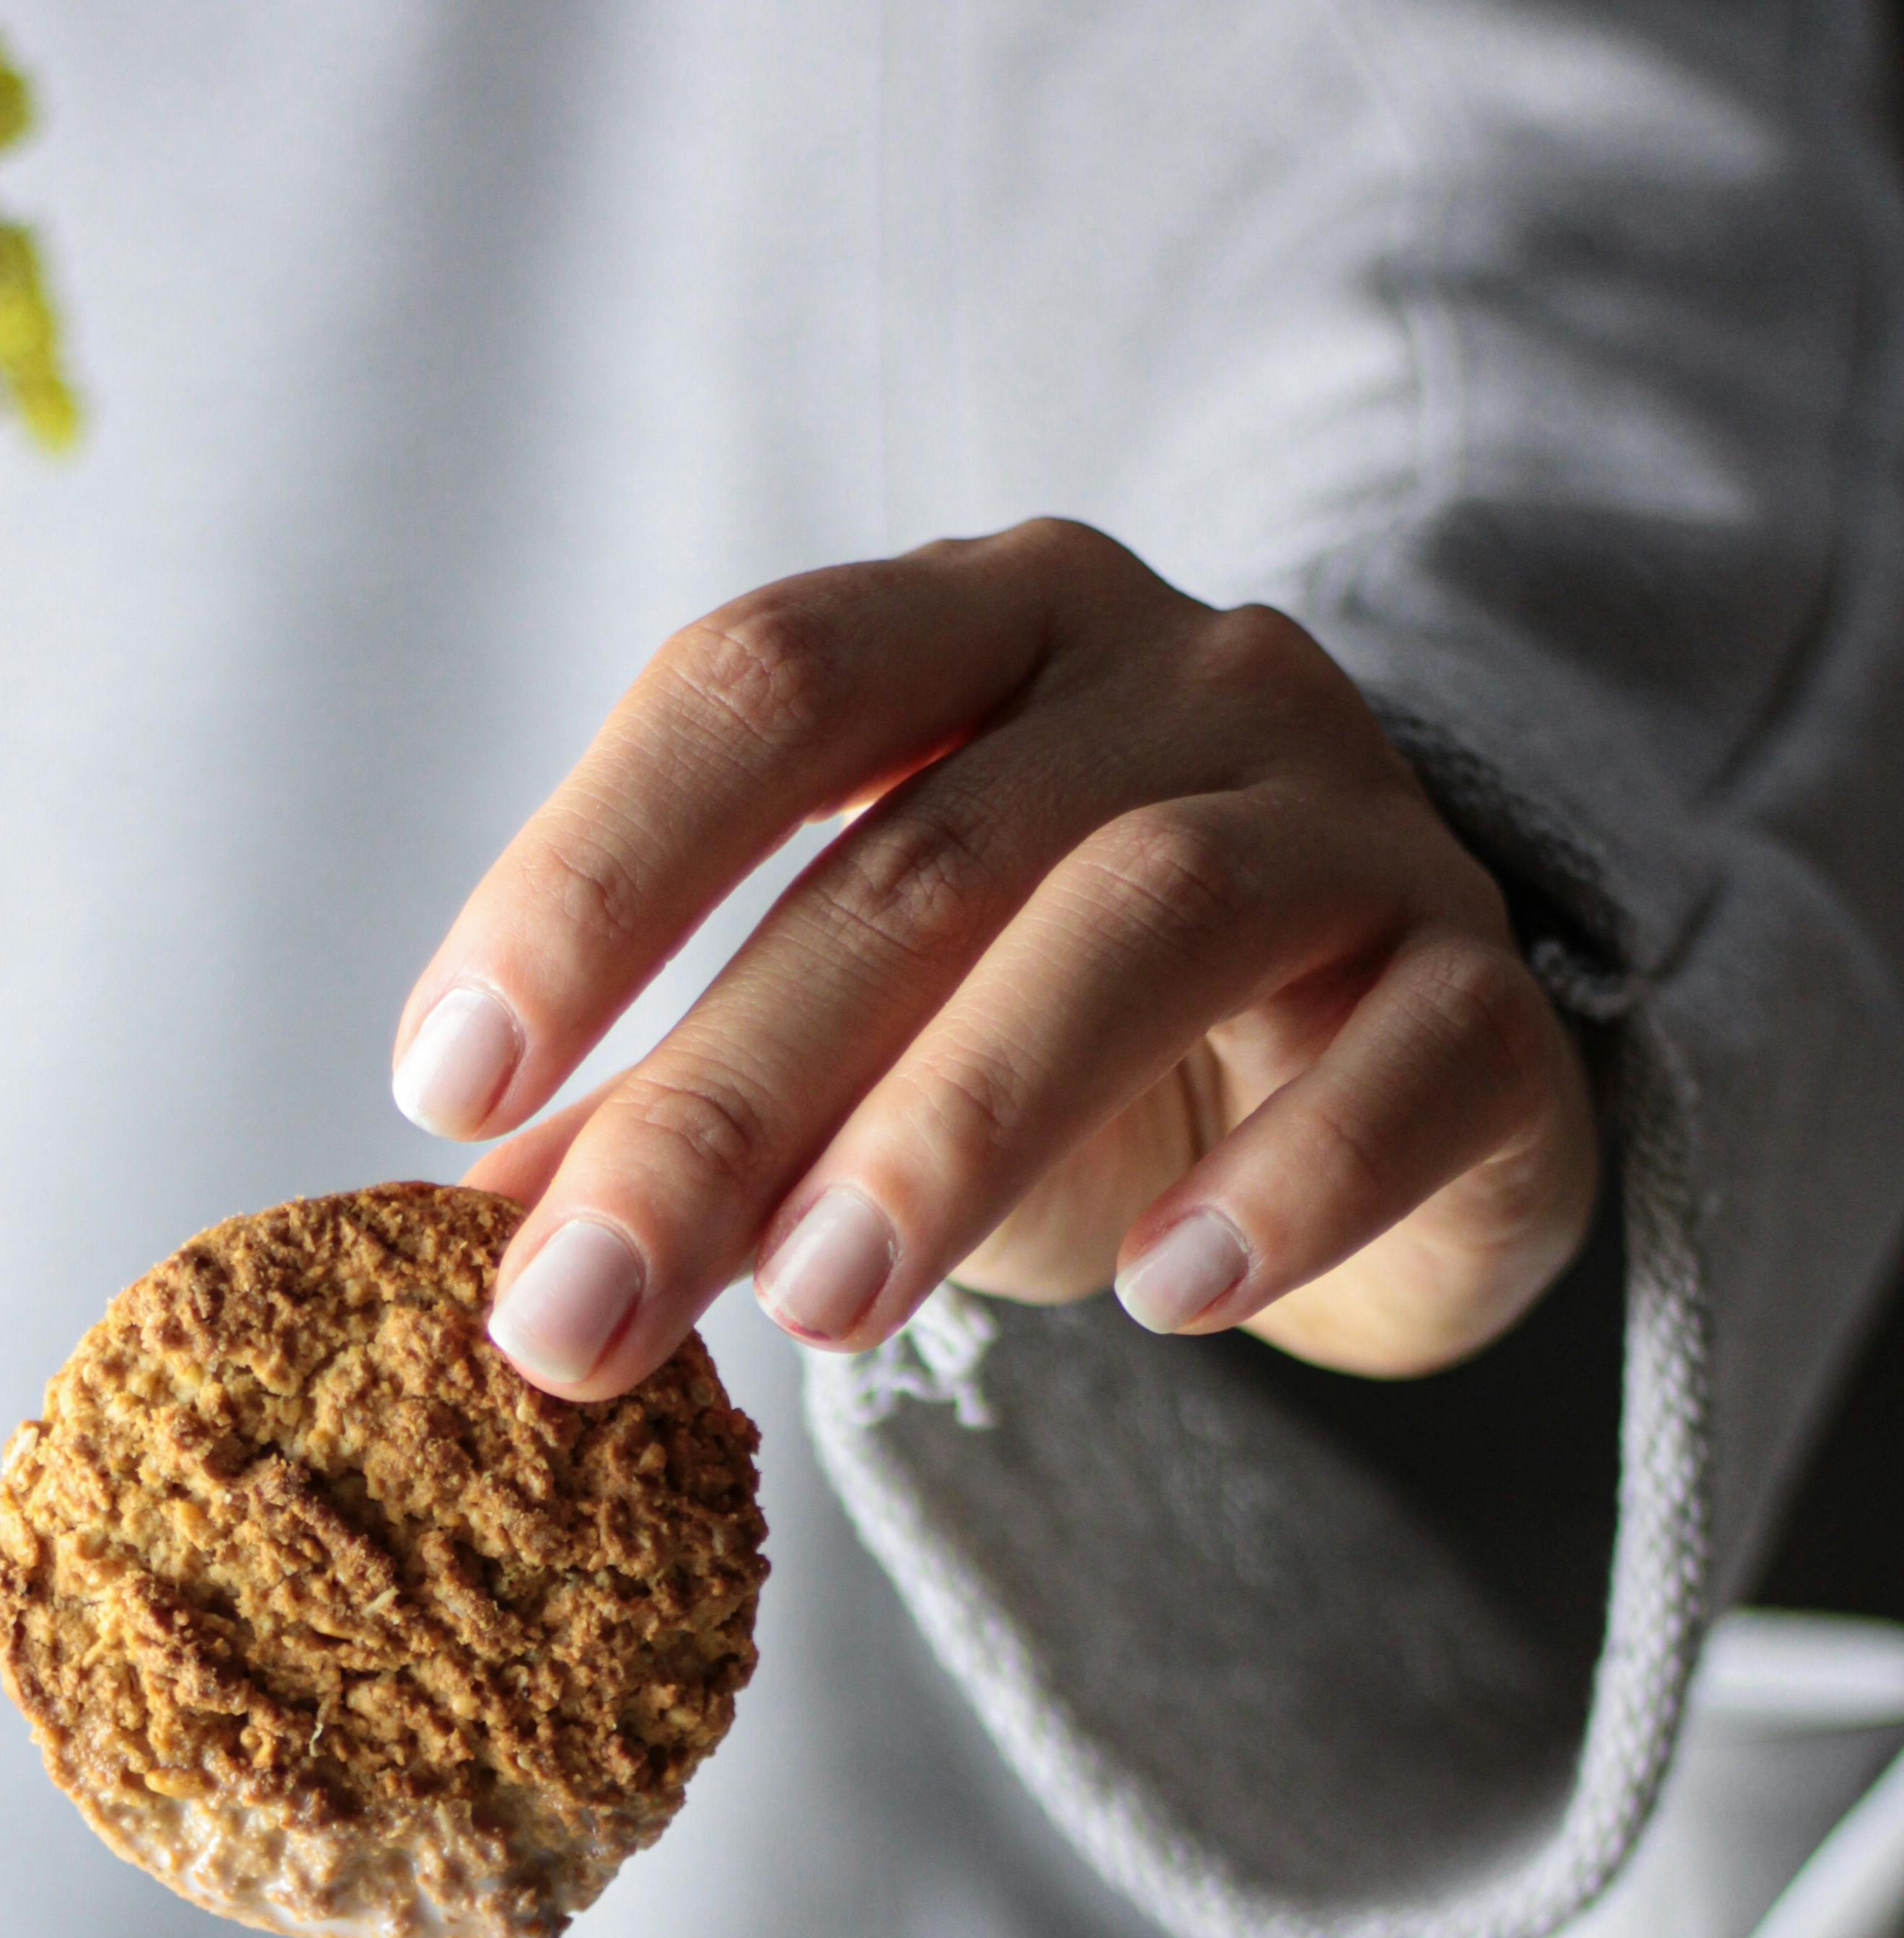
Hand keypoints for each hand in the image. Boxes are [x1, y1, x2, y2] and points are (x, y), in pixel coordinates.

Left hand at [390, 523, 1599, 1401]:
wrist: (1388, 1084)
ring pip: (1151, 918)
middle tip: (582, 1311)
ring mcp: (1354, 817)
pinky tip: (1169, 1299)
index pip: (762, 683)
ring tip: (817, 1310)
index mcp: (984, 626)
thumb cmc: (1066, 1045)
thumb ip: (666, 1105)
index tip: (445, 1081)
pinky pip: (1409, 1059)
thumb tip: (457, 1239)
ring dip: (960, 1122)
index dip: (590, 871)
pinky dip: (1285, 1183)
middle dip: (725, 1094)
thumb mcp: (850, 1046)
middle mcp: (1180, 671)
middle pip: (923, 854)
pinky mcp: (1491, 993)